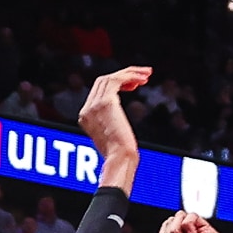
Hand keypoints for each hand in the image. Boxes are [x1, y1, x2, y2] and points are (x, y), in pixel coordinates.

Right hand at [79, 66, 150, 188]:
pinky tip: (142, 79)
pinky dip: (129, 76)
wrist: (120, 158)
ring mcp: (94, 105)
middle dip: (124, 75)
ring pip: (110, 78)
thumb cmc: (120, 154)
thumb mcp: (111, 136)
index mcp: (86, 116)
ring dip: (130, 74)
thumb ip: (110, 122)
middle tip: (144, 75)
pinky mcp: (105, 102)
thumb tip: (116, 118)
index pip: (99, 90)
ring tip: (146, 75)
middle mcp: (87, 109)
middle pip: (103, 81)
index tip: (134, 85)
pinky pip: (116, 80)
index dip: (117, 84)